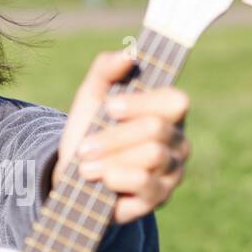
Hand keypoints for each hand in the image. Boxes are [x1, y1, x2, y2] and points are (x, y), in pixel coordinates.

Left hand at [51, 49, 190, 223]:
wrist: (74, 177)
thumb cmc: (90, 131)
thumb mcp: (91, 96)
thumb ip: (106, 70)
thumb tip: (128, 54)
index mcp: (167, 112)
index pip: (175, 101)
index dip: (142, 103)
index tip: (109, 107)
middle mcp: (177, 140)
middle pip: (156, 129)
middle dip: (114, 138)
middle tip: (84, 147)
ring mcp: (173, 171)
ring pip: (152, 156)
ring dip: (112, 159)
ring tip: (85, 168)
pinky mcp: (160, 196)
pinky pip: (147, 185)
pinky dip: (119, 179)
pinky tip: (102, 181)